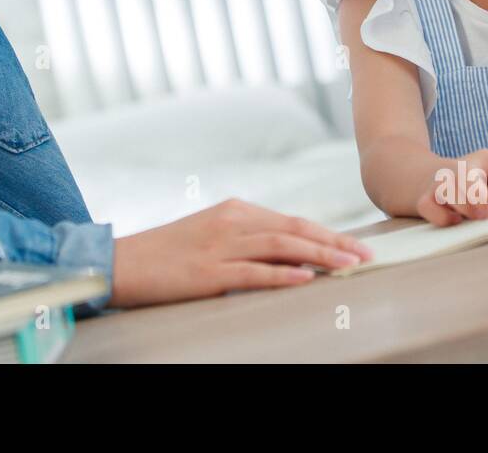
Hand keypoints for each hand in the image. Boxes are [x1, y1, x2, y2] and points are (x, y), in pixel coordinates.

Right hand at [107, 198, 374, 307]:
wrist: (121, 261)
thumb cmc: (167, 252)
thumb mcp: (211, 235)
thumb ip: (246, 240)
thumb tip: (290, 256)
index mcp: (235, 210)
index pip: (291, 221)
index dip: (326, 233)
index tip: (355, 245)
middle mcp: (232, 221)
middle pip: (294, 229)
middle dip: (334, 242)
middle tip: (366, 255)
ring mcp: (220, 246)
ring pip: (281, 247)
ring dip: (320, 255)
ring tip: (349, 264)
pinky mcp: (208, 271)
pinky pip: (253, 272)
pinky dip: (282, 274)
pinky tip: (306, 278)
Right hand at [412, 149, 487, 225]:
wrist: (425, 178)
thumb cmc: (473, 185)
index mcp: (486, 159)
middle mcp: (463, 167)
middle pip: (473, 178)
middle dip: (485, 199)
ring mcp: (440, 182)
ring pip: (452, 192)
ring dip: (468, 208)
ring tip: (479, 216)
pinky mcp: (425, 199)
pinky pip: (434, 209)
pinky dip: (446, 217)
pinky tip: (456, 220)